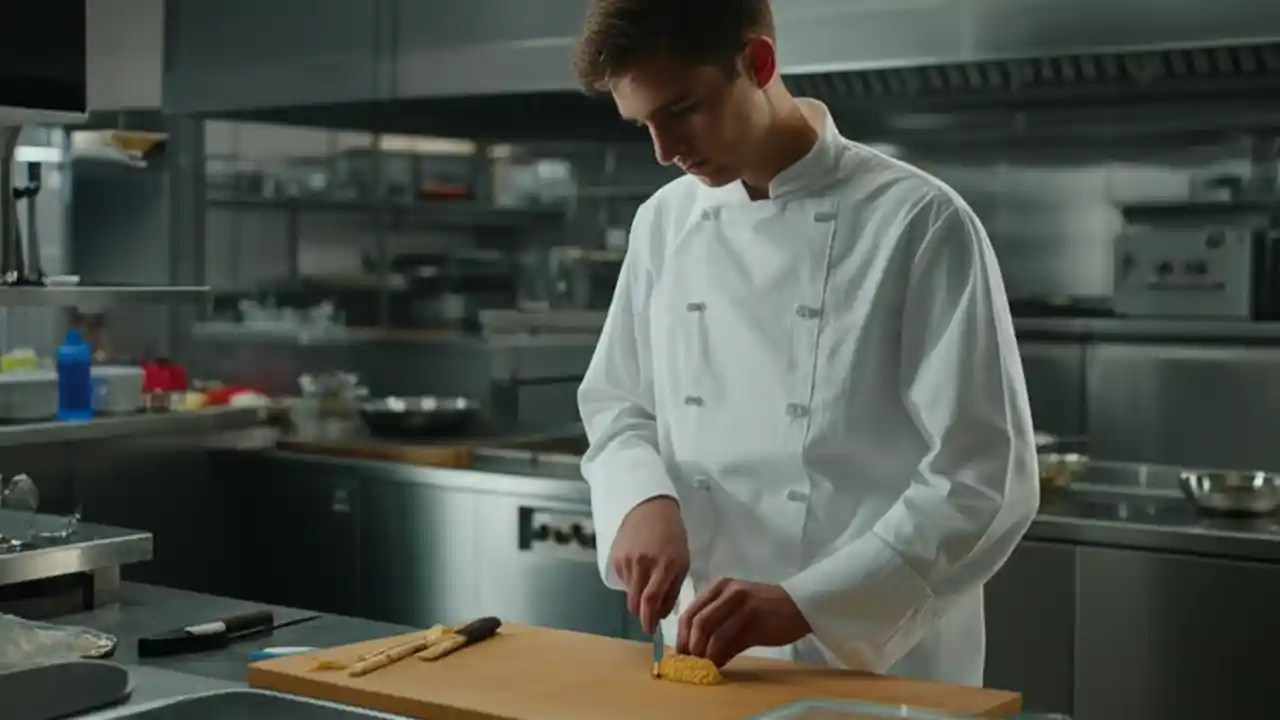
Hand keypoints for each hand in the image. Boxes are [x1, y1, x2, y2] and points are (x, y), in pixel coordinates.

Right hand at [609, 496, 689, 634]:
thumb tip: (661, 615)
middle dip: (642, 613)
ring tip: (647, 581)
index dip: (649, 620)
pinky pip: (623, 580)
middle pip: (635, 602)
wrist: (650, 508)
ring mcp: (626, 560)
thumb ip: (672, 590)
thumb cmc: (672, 537)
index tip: (650, 631)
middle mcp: (643, 563)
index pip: (651, 600)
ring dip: (637, 596)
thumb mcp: (682, 562)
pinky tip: (639, 568)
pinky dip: (631, 582)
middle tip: (648, 616)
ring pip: (628, 593)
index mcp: (665, 565)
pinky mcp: (615, 558)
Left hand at [677, 578, 811, 667]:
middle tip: (690, 662)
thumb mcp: (738, 612)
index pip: (690, 611)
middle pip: (696, 620)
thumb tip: (696, 655)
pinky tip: (720, 664)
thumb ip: (717, 628)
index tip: (681, 654)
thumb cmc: (767, 611)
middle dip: (689, 645)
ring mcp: (740, 603)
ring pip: (709, 630)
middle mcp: (727, 591)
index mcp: (719, 587)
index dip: (681, 635)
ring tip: (705, 665)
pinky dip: (718, 655)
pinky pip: (727, 639)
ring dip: (703, 652)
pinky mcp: (753, 617)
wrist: (800, 605)